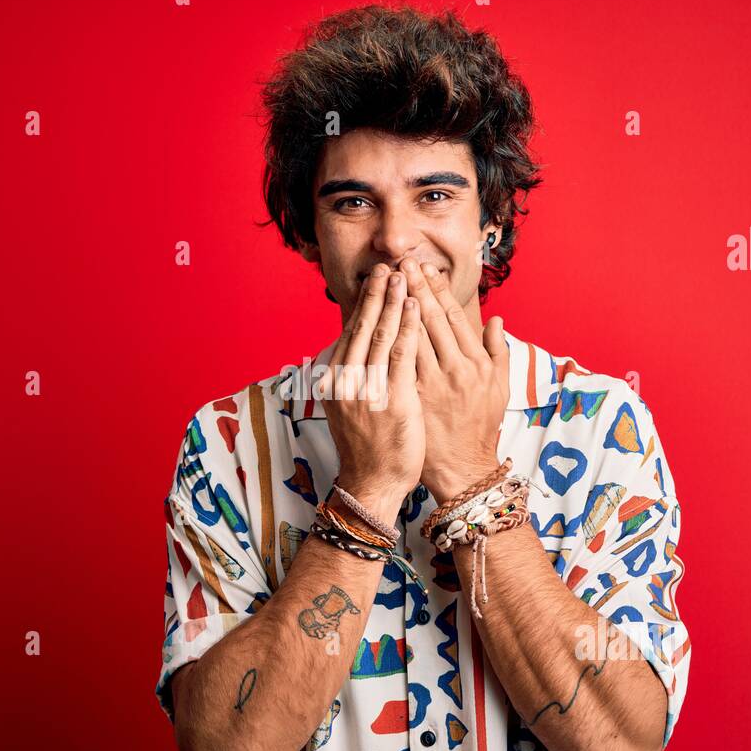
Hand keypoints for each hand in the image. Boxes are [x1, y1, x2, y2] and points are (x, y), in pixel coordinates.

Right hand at [316, 264, 425, 522]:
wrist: (371, 484)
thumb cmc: (366, 448)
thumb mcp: (345, 408)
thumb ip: (347, 377)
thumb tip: (349, 349)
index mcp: (334, 381)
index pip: (351, 333)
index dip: (364, 304)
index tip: (375, 280)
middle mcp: (345, 381)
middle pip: (364, 327)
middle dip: (377, 294)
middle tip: (388, 266)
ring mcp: (366, 390)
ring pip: (382, 334)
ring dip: (394, 301)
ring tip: (404, 275)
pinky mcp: (391, 399)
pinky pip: (401, 354)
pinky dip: (408, 327)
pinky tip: (416, 307)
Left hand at [399, 257, 509, 503]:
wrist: (460, 470)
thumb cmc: (479, 427)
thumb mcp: (500, 389)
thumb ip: (498, 351)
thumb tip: (496, 318)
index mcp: (476, 364)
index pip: (454, 316)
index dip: (439, 290)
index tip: (427, 269)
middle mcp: (454, 370)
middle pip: (430, 319)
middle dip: (415, 287)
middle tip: (403, 261)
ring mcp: (429, 385)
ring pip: (409, 335)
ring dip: (396, 305)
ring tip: (388, 281)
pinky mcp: (408, 399)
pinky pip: (393, 362)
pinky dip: (384, 338)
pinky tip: (374, 319)